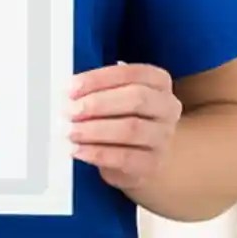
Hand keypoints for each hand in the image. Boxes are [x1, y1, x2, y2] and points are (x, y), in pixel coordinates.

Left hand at [68, 63, 181, 190]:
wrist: (141, 158)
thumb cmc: (122, 118)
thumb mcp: (114, 98)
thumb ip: (97, 90)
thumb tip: (69, 91)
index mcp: (158, 82)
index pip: (132, 73)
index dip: (99, 79)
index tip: (72, 87)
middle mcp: (167, 107)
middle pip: (136, 99)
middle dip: (98, 103)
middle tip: (70, 110)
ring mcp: (163, 137)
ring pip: (131, 129)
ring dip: (95, 130)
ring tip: (71, 131)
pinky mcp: (153, 164)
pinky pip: (125, 158)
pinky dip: (98, 153)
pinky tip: (79, 150)